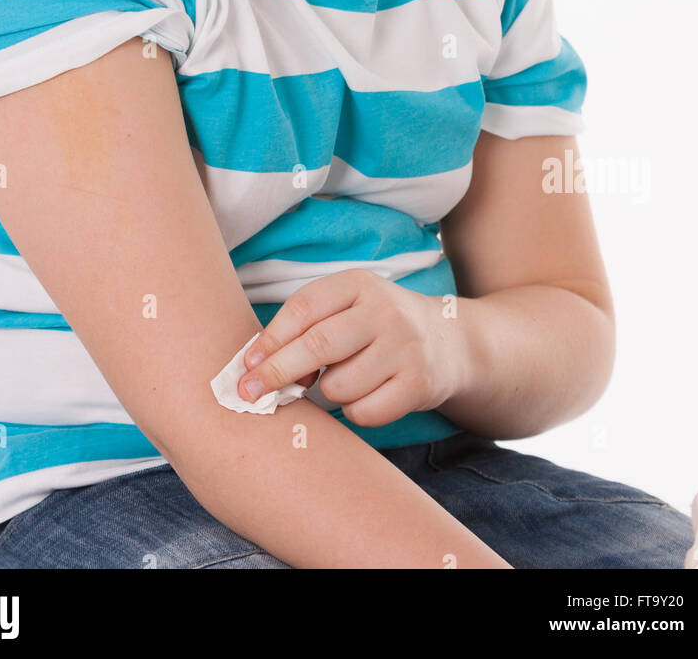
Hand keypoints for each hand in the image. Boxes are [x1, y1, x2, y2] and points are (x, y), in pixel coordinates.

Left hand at [237, 270, 471, 426]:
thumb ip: (308, 326)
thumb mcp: (349, 307)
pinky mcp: (418, 384)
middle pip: (317, 346)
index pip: (303, 307)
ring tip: (344, 379)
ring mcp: (405, 348)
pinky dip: (355, 411)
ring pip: (337, 386)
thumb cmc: (380, 326)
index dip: (270, 338)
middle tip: (247, 394)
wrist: (451, 343)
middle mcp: (384, 311)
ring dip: (327, 392)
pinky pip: (363, 412)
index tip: (246, 363)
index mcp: (359, 284)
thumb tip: (257, 365)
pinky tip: (367, 394)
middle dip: (276, 373)